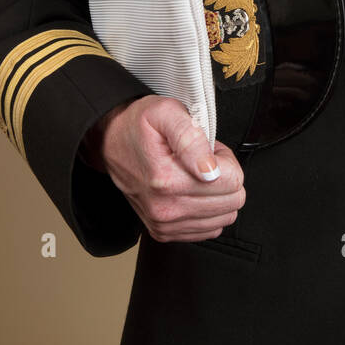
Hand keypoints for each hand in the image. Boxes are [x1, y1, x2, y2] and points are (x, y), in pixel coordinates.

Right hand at [83, 95, 245, 242]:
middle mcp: (165, 208)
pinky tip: (192, 190)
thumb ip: (192, 137)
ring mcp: (165, 223)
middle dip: (225, 177)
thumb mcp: (166, 112)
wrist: (110, 142)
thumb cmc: (138, 126)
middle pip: (233, 201)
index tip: (210, 151)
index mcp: (167, 179)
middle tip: (204, 161)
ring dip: (217, 194)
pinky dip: (208, 210)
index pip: (233, 181)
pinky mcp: (164, 232)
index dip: (226, 160)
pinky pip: (209, 230)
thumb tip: (211, 169)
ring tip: (196, 174)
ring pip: (224, 217)